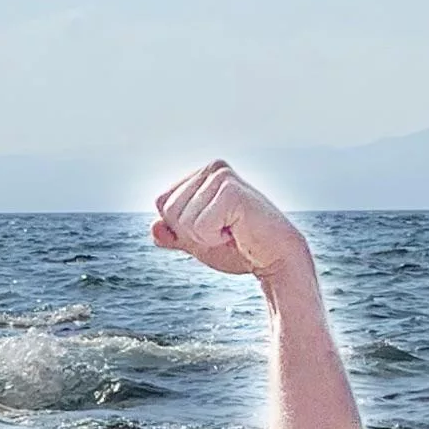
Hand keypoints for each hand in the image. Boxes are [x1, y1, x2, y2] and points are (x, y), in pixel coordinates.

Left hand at [149, 161, 310, 282]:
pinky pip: (199, 227)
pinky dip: (214, 239)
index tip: (213, 229)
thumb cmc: (239, 247)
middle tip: (225, 232)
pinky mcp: (231, 191)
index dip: (181, 228)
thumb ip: (174, 235)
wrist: (274, 260)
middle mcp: (213, 168)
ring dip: (205, 237)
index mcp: (202, 174)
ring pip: (183, 220)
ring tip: (232, 231)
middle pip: (169, 210)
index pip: (162, 203)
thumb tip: (153, 227)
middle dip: (192, 233)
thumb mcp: (198, 242)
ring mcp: (223, 177)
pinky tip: (238, 232)